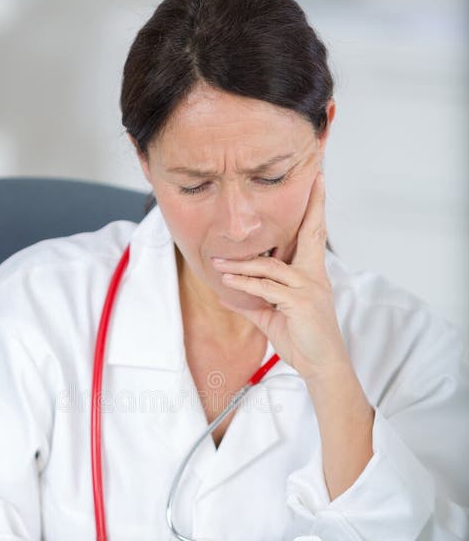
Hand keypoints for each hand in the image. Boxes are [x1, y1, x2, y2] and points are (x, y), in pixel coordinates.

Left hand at [212, 172, 348, 381]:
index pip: (313, 235)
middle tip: (315, 175)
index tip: (318, 182)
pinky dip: (244, 285)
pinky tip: (227, 283)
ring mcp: (308, 287)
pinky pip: (265, 288)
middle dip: (313, 204)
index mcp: (312, 275)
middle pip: (311, 232)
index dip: (316, 208)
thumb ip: (255, 303)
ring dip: (240, 264)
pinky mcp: (299, 302)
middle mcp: (314, 275)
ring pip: (269, 266)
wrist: (322, 366)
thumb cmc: (304, 341)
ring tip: (217, 263)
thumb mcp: (275, 318)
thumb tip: (229, 294)